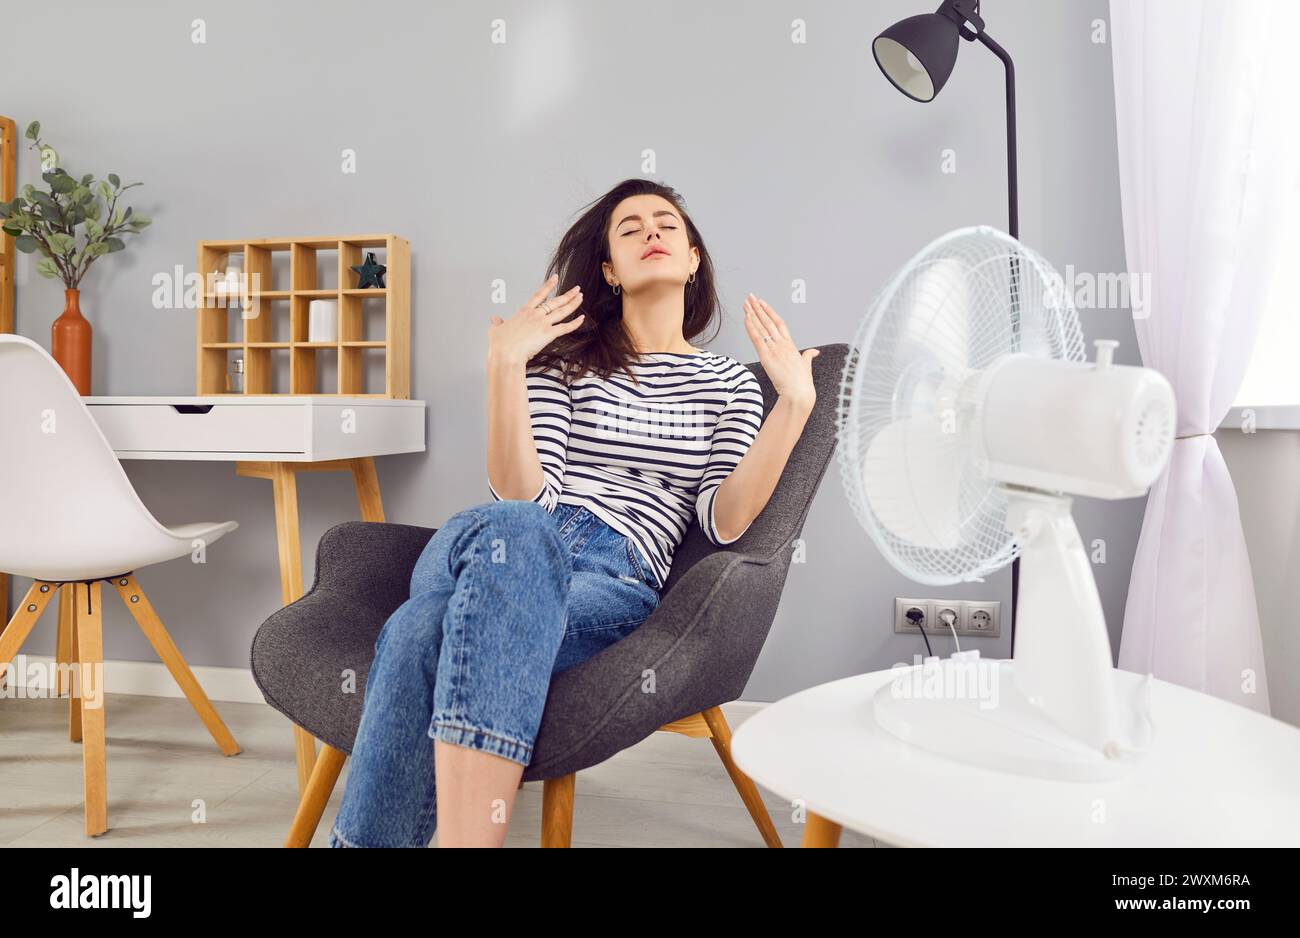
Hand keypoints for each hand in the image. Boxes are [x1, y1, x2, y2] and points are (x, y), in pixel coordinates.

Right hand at [487, 274, 584, 365]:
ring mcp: (542, 323)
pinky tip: (582, 319)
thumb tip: (494, 319)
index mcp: (524, 312)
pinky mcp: (548, 334)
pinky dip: (575, 323)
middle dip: (567, 294)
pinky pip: (565, 327)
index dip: (548, 286)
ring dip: (573, 304)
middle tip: (577, 289)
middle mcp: (535, 315)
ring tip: (581, 297)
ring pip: (562, 311)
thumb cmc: (500, 344)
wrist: (506, 353)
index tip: (556, 278)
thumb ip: (496, 323)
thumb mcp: (495, 330)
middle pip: (555, 301)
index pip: (538, 295)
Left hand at [743, 294, 817, 409]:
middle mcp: (782, 344)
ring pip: (761, 327)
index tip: (762, 303)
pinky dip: (751, 327)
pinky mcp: (767, 357)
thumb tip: (814, 351)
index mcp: (791, 345)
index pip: (779, 323)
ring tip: (746, 303)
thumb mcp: (806, 365)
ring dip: (752, 314)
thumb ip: (809, 356)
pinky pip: (757, 338)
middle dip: (758, 308)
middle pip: (768, 321)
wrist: (799, 393)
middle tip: (750, 297)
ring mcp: (774, 349)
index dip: (770, 311)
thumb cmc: (802, 383)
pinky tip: (746, 318)